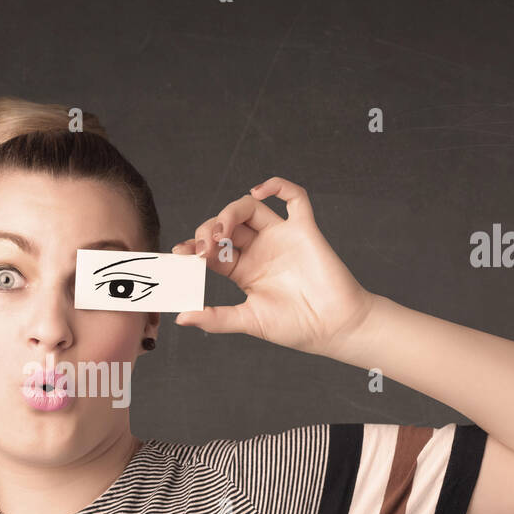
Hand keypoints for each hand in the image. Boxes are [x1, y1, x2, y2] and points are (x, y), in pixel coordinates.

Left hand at [173, 176, 375, 355]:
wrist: (334, 327)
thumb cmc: (295, 327)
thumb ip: (216, 318)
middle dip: (209, 230)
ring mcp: (281, 238)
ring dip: (230, 212)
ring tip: (221, 231)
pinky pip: (294, 198)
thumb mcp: (249, 321)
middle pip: (227, 226)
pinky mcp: (304, 230)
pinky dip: (277, 185)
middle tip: (204, 247)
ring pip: (251, 208)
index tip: (180, 253)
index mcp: (244, 270)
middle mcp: (260, 250)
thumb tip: (182, 318)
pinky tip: (258, 190)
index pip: (212, 250)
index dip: (194, 247)